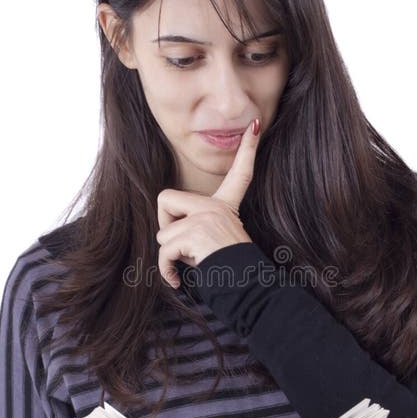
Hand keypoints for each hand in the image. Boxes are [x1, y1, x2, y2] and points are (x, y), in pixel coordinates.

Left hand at [156, 118, 259, 288]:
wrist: (249, 290)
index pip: (240, 173)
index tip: (254, 126)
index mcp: (226, 206)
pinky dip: (165, 269)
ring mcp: (208, 217)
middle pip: (165, 200)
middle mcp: (218, 206)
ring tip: (195, 262)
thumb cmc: (232, 276)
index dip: (248, 150)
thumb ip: (195, 232)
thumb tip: (167, 244)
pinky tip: (176, 280)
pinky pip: (163, 250)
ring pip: (162, 234)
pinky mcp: (198, 231)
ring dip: (171, 255)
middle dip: (165, 227)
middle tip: (185, 245)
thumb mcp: (214, 246)